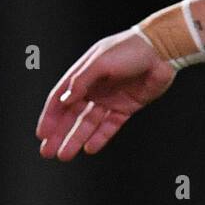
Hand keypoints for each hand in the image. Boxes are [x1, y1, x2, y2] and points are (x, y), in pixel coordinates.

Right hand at [36, 28, 176, 160]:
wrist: (162, 51)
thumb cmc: (130, 49)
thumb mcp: (100, 61)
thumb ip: (81, 81)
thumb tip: (63, 99)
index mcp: (84, 74)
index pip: (60, 98)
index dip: (50, 116)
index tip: (42, 134)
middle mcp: (94, 88)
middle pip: (71, 115)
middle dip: (59, 134)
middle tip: (47, 152)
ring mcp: (109, 99)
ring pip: (88, 124)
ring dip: (76, 139)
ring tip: (64, 155)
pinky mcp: (126, 108)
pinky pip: (109, 126)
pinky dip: (99, 137)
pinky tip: (89, 148)